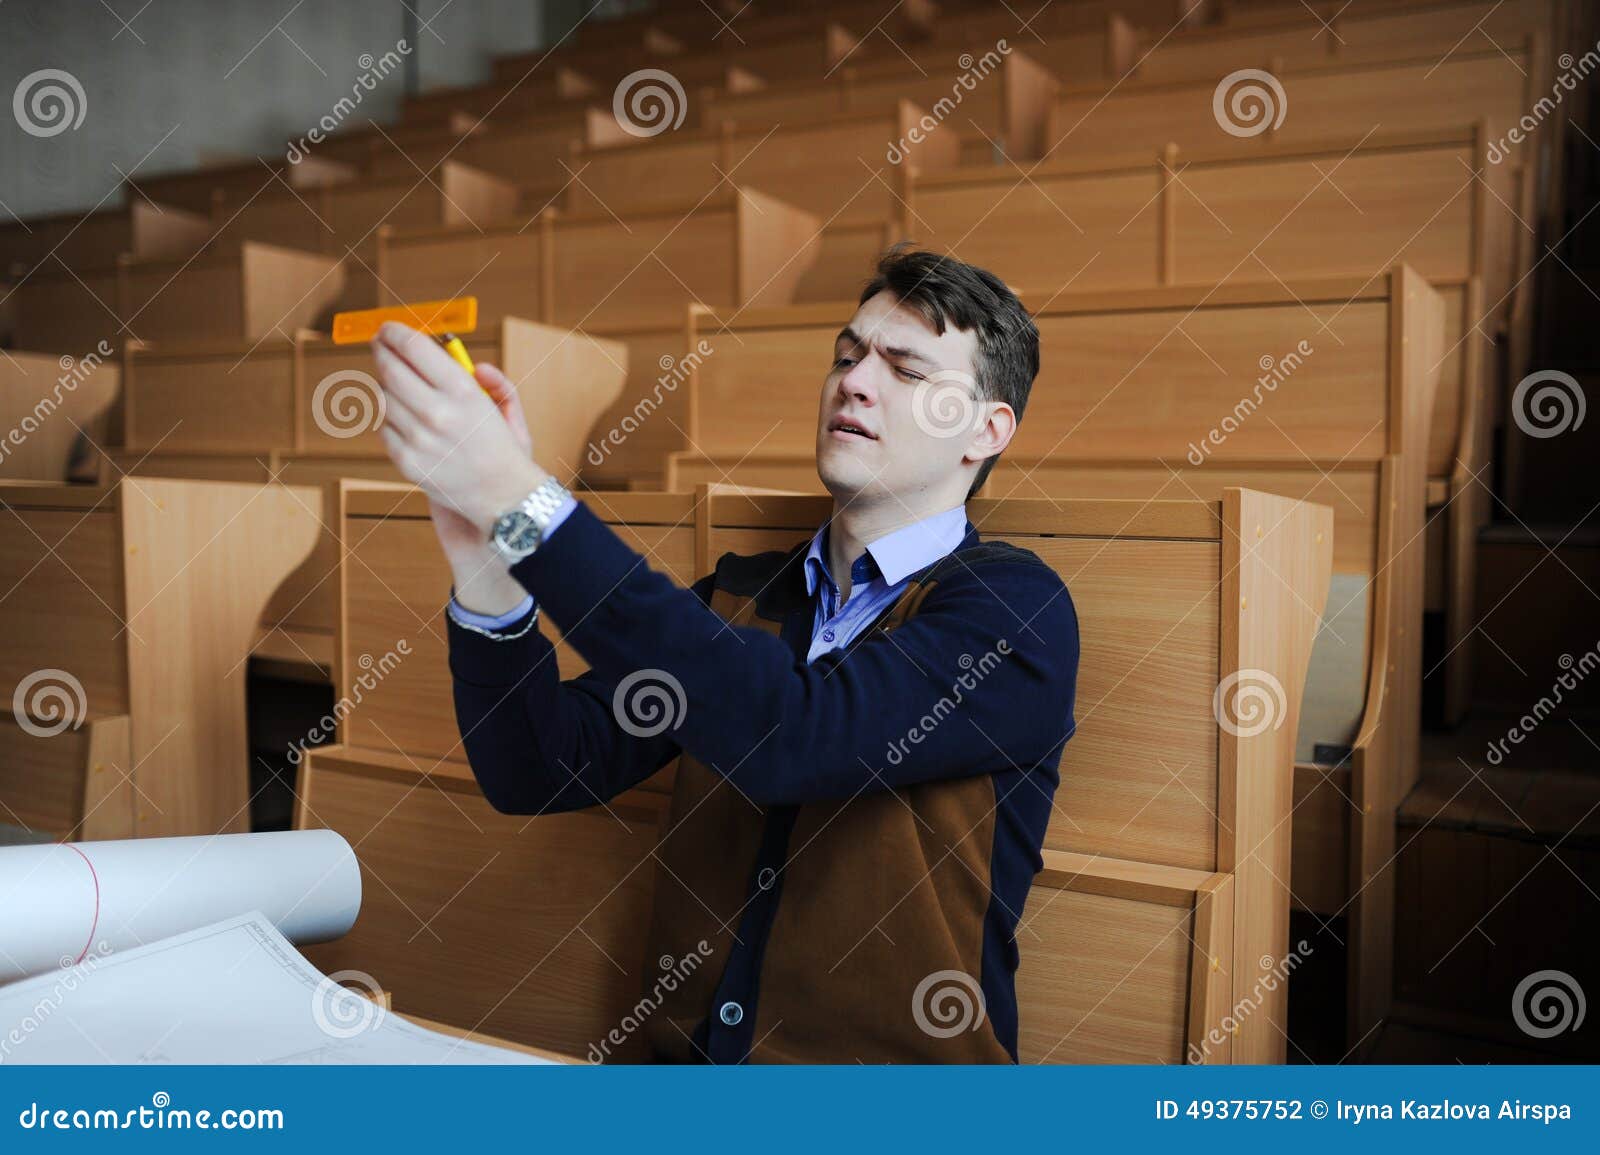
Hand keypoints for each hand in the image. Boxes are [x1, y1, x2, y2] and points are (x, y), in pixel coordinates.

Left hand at [370, 322, 545, 533]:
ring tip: (399, 385)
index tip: (387, 328)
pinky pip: (384, 428)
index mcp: (463, 392)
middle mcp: (438, 413)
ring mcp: (418, 439)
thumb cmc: (501, 447)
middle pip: (389, 368)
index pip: (413, 347)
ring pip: (383, 398)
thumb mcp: (505, 406)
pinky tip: (407, 419)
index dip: (394, 332)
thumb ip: (492, 378)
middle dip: (380, 351)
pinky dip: (392, 420)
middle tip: (379, 345)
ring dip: (386, 386)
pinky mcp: (406, 461)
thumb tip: (470, 364)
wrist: (502, 497)